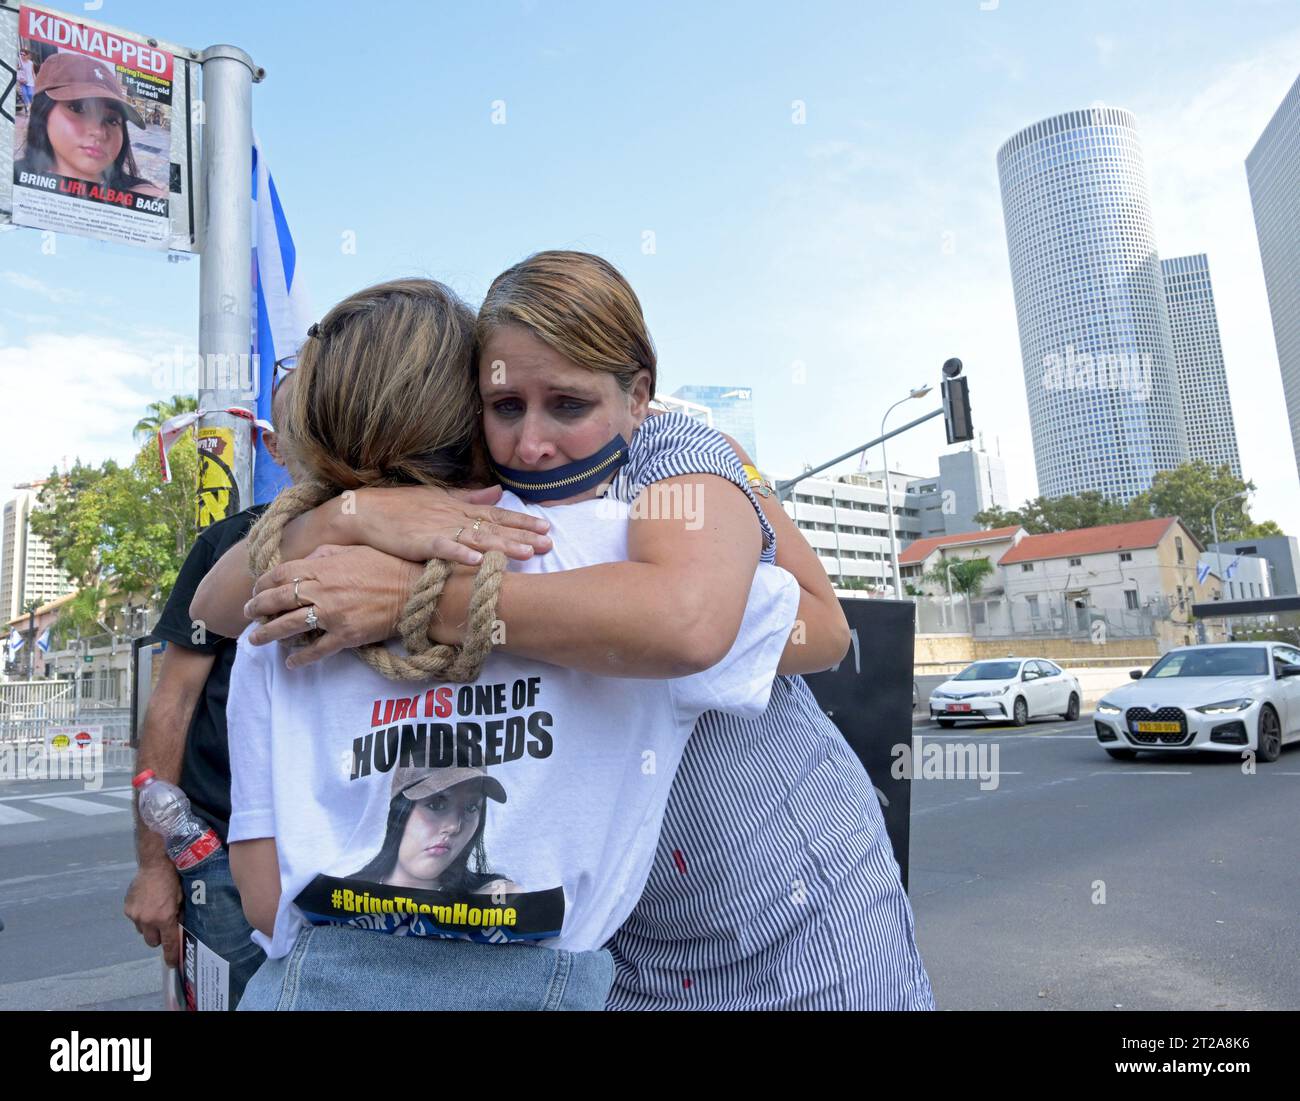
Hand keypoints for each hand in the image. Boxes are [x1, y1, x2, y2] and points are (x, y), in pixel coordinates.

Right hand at [124, 862, 182, 967]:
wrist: (155, 864)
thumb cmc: (172, 880)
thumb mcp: (182, 898)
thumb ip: (179, 916)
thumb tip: (178, 929)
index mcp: (164, 918)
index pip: (168, 943)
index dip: (170, 955)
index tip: (171, 964)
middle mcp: (148, 919)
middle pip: (152, 942)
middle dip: (159, 938)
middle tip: (164, 927)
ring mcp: (135, 915)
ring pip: (143, 931)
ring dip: (149, 926)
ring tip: (155, 911)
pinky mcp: (127, 909)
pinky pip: (135, 919)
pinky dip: (141, 916)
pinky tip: (147, 903)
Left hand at [244, 545, 421, 666]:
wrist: (415, 591)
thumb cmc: (387, 566)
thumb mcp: (353, 550)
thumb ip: (324, 554)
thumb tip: (303, 562)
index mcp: (322, 567)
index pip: (280, 575)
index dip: (262, 584)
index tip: (256, 590)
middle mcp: (322, 591)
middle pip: (278, 600)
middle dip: (257, 608)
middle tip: (248, 615)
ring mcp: (333, 616)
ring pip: (289, 627)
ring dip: (268, 634)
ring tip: (256, 640)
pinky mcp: (346, 636)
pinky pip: (317, 650)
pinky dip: (300, 658)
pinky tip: (290, 662)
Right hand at [341, 485, 550, 564]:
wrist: (365, 512)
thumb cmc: (401, 508)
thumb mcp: (439, 498)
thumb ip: (470, 497)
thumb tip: (497, 492)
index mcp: (459, 508)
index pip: (497, 515)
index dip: (522, 521)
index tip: (546, 528)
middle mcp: (454, 517)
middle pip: (494, 528)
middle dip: (522, 536)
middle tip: (549, 544)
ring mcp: (437, 528)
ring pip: (476, 537)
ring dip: (502, 545)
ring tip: (526, 552)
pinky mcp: (420, 541)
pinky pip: (443, 548)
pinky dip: (459, 553)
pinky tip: (476, 559)